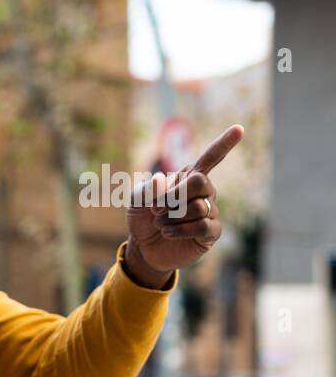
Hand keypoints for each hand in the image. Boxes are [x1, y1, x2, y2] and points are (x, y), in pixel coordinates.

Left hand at [124, 124, 243, 284]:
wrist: (143, 247)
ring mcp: (210, 211)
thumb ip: (146, 188)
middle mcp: (204, 191)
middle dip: (173, 196)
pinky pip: (203, 226)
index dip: (225, 143)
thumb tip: (162, 181)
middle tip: (157, 208)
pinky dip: (181, 230)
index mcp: (188, 176)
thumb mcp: (136, 199)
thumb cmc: (143, 217)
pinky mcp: (211, 232)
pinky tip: (168, 233)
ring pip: (197, 207)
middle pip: (199, 182)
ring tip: (160, 224)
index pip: (211, 157)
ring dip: (171, 217)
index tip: (239, 128)